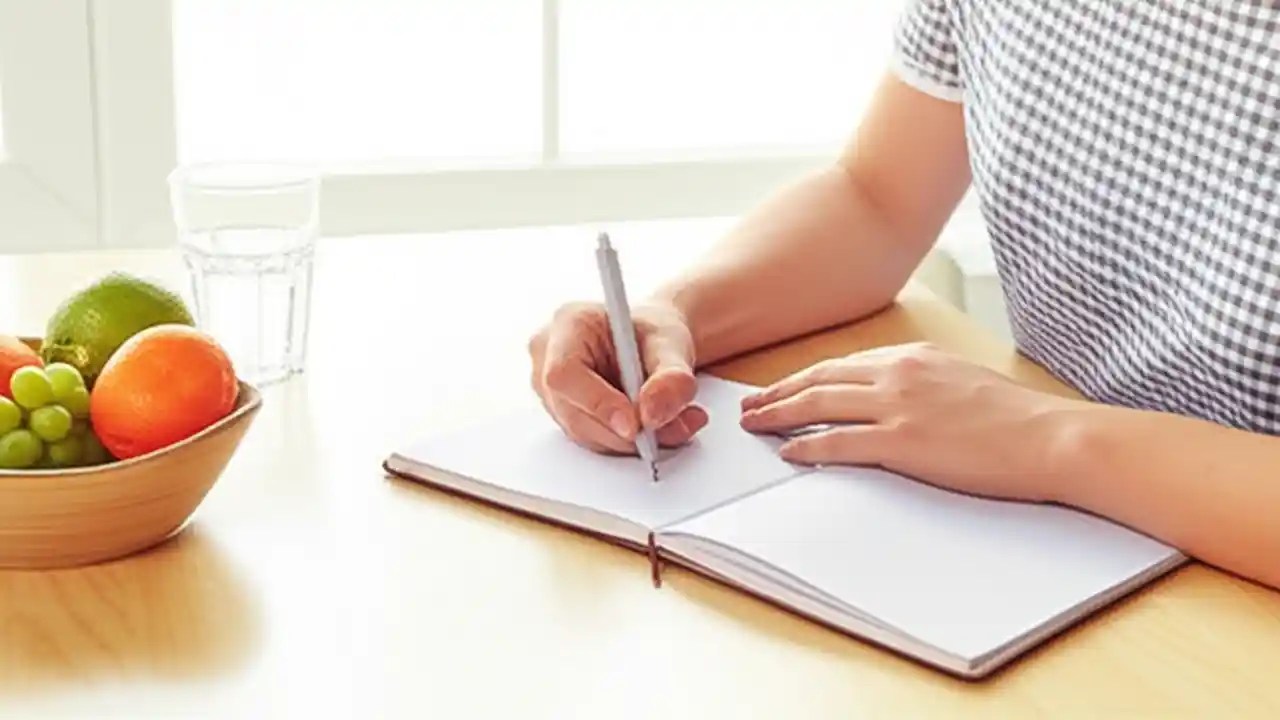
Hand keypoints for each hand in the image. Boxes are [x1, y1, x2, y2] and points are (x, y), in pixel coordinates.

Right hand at [529, 301, 707, 453]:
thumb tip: (653, 414)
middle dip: (624, 430)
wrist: (651, 345)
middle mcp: (548, 358)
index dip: (597, 403)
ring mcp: (551, 391)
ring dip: (631, 440)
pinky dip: (627, 441)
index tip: (633, 425)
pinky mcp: (564, 415)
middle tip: (668, 427)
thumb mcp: (672, 344)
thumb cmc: (653, 334)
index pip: (564, 373)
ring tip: (676, 423)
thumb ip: (670, 377)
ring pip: (585, 433)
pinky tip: (657, 428)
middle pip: (574, 411)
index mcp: (568, 324)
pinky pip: (593, 440)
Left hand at [739, 343, 1075, 501]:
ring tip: (755, 425)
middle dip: (778, 392)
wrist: (1050, 437)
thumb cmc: (1016, 418)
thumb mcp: (962, 381)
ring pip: (819, 404)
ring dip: (779, 415)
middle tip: (750, 405)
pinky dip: (807, 446)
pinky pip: (839, 442)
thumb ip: (922, 383)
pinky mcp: (903, 441)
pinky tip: (789, 452)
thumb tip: (893, 399)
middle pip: (820, 378)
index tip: (781, 387)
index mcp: (913, 356)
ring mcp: (899, 405)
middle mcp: (899, 373)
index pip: (842, 364)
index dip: (804, 377)